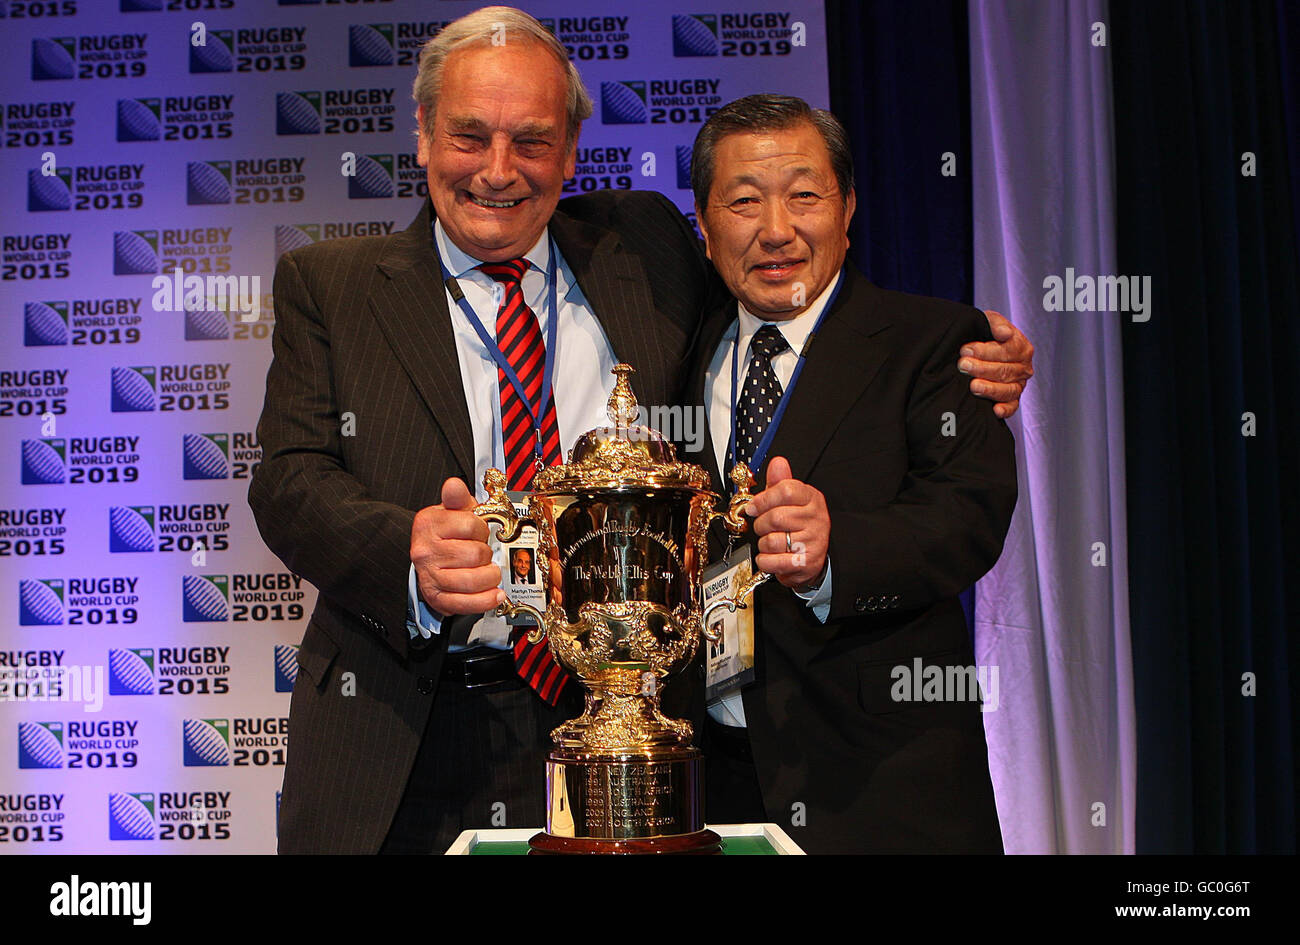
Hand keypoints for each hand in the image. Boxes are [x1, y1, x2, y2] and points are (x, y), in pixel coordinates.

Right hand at [410, 477, 503, 615]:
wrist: (427, 557)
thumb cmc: (446, 533)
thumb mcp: (452, 510)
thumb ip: (457, 497)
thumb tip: (454, 484)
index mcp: (429, 524)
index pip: (471, 525)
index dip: (482, 529)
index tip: (479, 532)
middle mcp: (425, 551)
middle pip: (475, 554)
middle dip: (487, 554)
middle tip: (483, 553)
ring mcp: (430, 576)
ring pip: (473, 580)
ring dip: (490, 577)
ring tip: (490, 572)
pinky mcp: (437, 598)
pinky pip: (467, 603)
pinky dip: (486, 600)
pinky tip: (495, 593)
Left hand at [745, 456, 829, 589]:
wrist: (812, 557)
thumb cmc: (798, 526)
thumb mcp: (791, 500)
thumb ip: (781, 482)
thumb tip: (777, 463)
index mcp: (812, 499)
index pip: (786, 490)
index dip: (763, 499)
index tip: (754, 506)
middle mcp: (816, 519)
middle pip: (775, 517)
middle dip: (761, 524)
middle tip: (763, 527)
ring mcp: (813, 541)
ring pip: (771, 540)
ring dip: (763, 543)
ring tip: (771, 542)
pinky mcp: (806, 563)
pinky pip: (772, 560)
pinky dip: (765, 560)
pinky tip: (772, 556)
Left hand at [958, 310, 1034, 418]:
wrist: (976, 349)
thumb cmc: (983, 334)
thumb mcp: (988, 321)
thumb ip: (996, 323)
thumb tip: (1005, 333)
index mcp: (1021, 347)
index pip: (1008, 350)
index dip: (986, 351)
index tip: (965, 350)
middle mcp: (1023, 368)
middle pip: (1005, 371)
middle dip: (982, 368)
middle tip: (962, 365)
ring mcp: (1018, 385)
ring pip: (1008, 390)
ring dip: (990, 389)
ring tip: (973, 386)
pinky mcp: (1012, 400)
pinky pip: (1012, 407)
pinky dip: (1006, 409)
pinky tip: (995, 410)